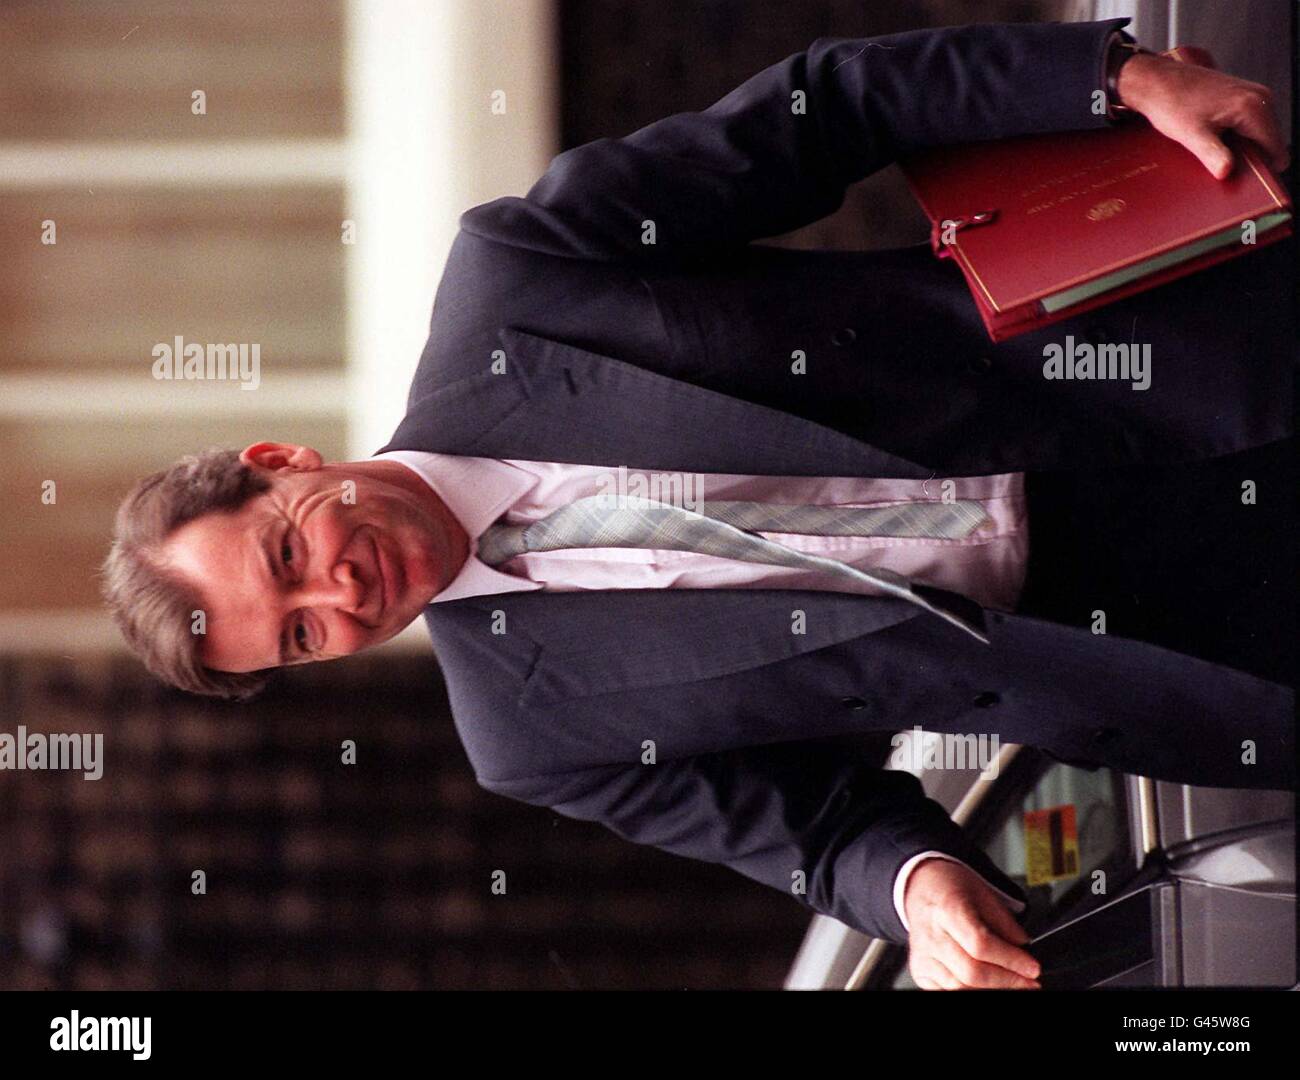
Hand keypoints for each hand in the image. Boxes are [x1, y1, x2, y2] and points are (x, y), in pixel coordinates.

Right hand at [902, 857, 1040, 989]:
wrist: (922, 888)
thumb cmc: (952, 889)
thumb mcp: (984, 894)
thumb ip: (1006, 923)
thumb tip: (1024, 949)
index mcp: (946, 909)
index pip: (980, 944)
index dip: (1011, 960)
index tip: (1032, 967)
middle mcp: (930, 935)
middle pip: (971, 972)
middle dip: (1007, 981)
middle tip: (1028, 981)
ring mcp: (922, 955)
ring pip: (960, 987)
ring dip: (993, 989)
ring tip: (1012, 982)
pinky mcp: (920, 970)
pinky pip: (949, 991)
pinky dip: (972, 990)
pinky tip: (988, 983)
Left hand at [1116, 52, 1288, 178]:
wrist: (1157, 81)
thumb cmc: (1172, 103)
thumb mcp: (1192, 135)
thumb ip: (1213, 154)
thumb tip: (1226, 172)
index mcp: (1254, 107)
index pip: (1275, 150)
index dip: (1262, 171)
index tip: (1244, 184)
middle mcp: (1261, 97)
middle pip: (1269, 143)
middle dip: (1251, 161)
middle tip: (1222, 169)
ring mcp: (1253, 95)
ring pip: (1259, 135)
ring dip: (1242, 151)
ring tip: (1215, 156)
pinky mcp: (1242, 97)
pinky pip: (1249, 126)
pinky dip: (1236, 140)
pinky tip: (1215, 145)